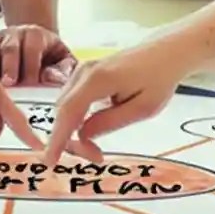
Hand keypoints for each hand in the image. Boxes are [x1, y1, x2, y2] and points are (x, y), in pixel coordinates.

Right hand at [0, 25, 75, 86]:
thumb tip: (56, 78)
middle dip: (9, 66)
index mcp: (34, 34)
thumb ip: (64, 68)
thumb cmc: (48, 56)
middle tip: (9, 83)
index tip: (32, 82)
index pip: (33, 48)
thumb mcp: (62, 58)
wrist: (29, 42)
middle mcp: (12, 34)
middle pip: (9, 48)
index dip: (31, 65)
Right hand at [42, 48, 187, 165]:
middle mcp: (84, 72)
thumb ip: (110, 122)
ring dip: (72, 130)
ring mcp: (82, 70)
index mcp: (98, 79)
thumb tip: (83, 135)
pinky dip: (76, 119)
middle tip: (95, 157)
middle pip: (63, 111)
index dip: (57, 138)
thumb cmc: (159, 80)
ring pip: (65, 107)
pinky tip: (91, 130)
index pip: (69, 112)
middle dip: (69, 139)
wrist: (164, 53)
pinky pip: (72, 100)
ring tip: (95, 148)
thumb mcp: (142, 108)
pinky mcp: (85, 73)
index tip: (50, 161)